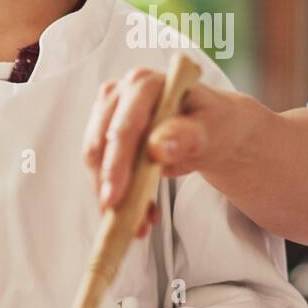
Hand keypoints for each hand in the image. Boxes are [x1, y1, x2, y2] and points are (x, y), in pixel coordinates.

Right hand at [82, 66, 242, 236]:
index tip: (115, 198)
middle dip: (109, 185)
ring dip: (111, 194)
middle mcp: (122, 93)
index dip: (117, 163)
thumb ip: (186, 136)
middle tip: (118, 218)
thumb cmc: (212, 123)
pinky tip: (139, 214)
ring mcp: (110, 112)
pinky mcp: (106, 134)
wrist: (211, 128)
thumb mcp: (210, 130)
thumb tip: (157, 147)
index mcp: (147, 83)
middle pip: (100, 143)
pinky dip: (116, 194)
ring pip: (95, 159)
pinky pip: (101, 168)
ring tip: (138, 223)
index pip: (124, 125)